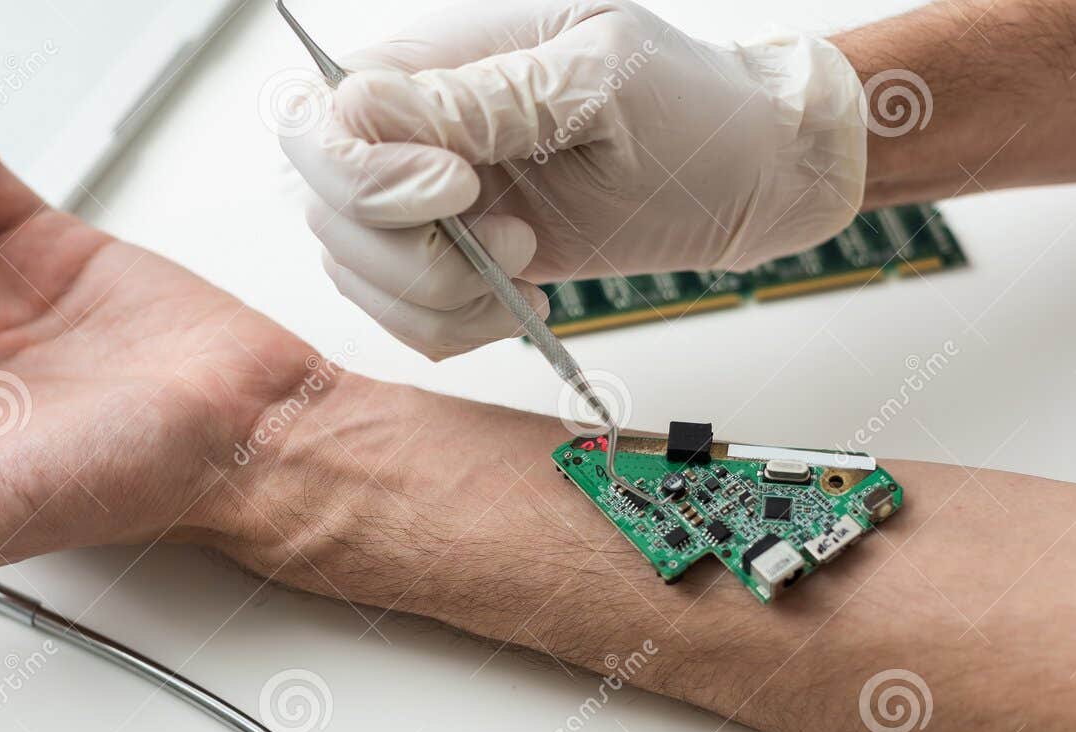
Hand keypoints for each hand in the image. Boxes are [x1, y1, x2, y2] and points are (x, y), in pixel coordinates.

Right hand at [280, 0, 865, 358]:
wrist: (749, 177)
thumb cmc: (695, 113)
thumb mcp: (600, 83)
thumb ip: (482, 99)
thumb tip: (369, 112)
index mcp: (442, 59)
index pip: (328, 117)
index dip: (369, 174)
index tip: (461, 191)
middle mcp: (419, 131)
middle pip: (326, 207)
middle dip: (411, 254)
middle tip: (516, 244)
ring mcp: (429, 202)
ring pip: (353, 271)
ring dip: (437, 302)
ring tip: (527, 272)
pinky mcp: (454, 260)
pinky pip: (400, 315)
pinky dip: (452, 329)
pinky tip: (518, 297)